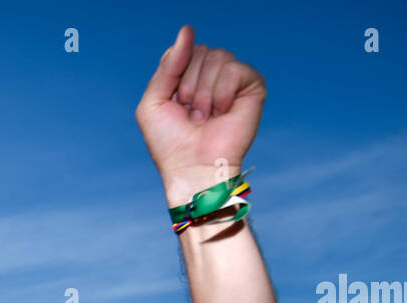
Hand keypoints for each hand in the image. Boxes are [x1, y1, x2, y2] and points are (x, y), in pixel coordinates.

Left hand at [135, 25, 265, 202]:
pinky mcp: (252, 87)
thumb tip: (187, 30)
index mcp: (188, 77)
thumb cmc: (170, 143)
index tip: (176, 102)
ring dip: (205, 93)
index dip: (176, 74)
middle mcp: (211, 76)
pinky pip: (235, 69)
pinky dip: (223, 93)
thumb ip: (168, 65)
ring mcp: (232, 81)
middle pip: (200, 50)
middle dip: (189, 85)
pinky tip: (222, 113)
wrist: (192, 168)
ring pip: (217, 56)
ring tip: (205, 117)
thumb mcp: (154, 102)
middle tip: (192, 115)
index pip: (183, 51)